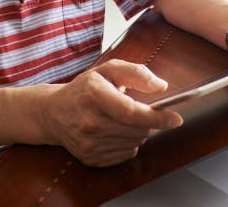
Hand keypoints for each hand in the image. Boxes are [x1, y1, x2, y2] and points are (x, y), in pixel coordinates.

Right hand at [41, 60, 182, 166]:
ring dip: (137, 132)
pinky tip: (114, 131)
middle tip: (141, 111)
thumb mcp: (108, 70)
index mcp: (94, 95)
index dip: (156, 117)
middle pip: (136, 130)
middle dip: (148, 122)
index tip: (175, 118)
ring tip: (122, 119)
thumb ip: (136, 73)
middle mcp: (89, 122)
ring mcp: (88, 143)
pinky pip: (124, 154)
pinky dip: (127, 143)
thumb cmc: (84, 89)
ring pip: (133, 143)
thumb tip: (161, 86)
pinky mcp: (90, 158)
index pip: (131, 112)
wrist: (52, 113)